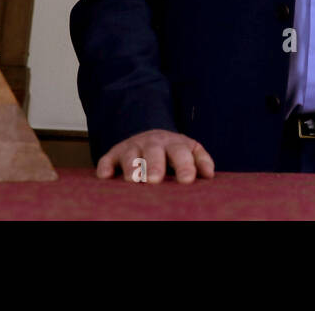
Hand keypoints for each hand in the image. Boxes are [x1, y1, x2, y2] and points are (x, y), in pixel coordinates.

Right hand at [94, 128, 215, 183]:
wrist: (149, 135)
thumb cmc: (173, 150)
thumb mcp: (189, 150)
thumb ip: (200, 160)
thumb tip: (210, 174)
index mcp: (174, 143)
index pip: (181, 152)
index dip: (184, 165)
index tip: (187, 180)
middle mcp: (152, 143)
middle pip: (153, 151)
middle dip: (154, 165)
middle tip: (155, 180)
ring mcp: (132, 147)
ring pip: (130, 154)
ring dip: (131, 166)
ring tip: (132, 180)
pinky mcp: (114, 154)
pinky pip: (107, 159)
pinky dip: (105, 167)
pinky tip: (105, 176)